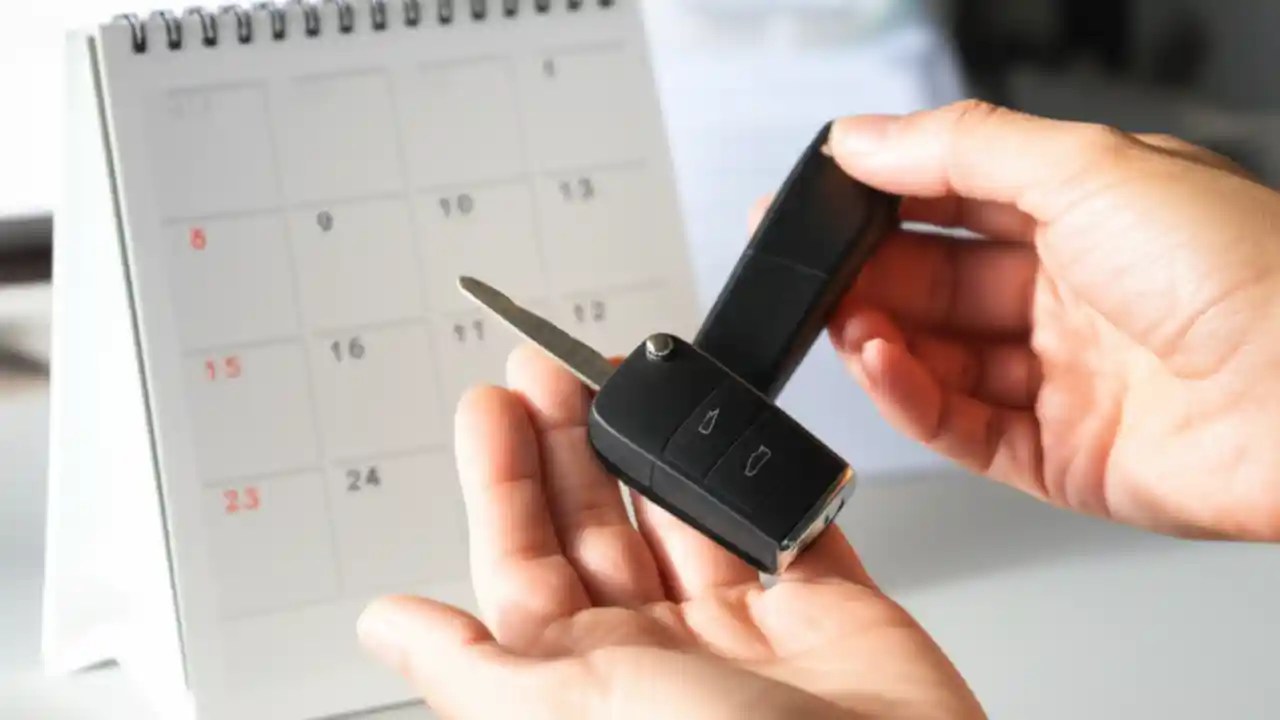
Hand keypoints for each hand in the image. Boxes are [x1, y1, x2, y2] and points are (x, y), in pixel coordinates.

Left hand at [356, 346, 984, 718]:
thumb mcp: (569, 716)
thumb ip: (472, 667)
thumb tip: (384, 626)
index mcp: (586, 680)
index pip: (522, 562)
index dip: (503, 480)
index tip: (493, 406)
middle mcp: (658, 654)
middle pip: (597, 525)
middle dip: (570, 439)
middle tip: (550, 366)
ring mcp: (742, 632)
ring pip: (681, 512)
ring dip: (653, 444)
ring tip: (625, 374)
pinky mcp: (826, 611)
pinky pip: (781, 521)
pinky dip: (759, 473)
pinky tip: (725, 429)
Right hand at [823, 100, 1279, 540]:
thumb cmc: (1246, 272)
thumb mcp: (1088, 169)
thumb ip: (962, 150)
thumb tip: (864, 137)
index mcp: (1088, 214)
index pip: (959, 198)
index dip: (884, 196)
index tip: (817, 196)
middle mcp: (1074, 296)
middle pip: (939, 281)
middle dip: (871, 272)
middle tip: (812, 267)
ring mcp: (1065, 378)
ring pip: (941, 357)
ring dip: (881, 337)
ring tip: (842, 320)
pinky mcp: (1060, 455)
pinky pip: (961, 426)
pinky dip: (911, 398)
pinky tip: (882, 365)